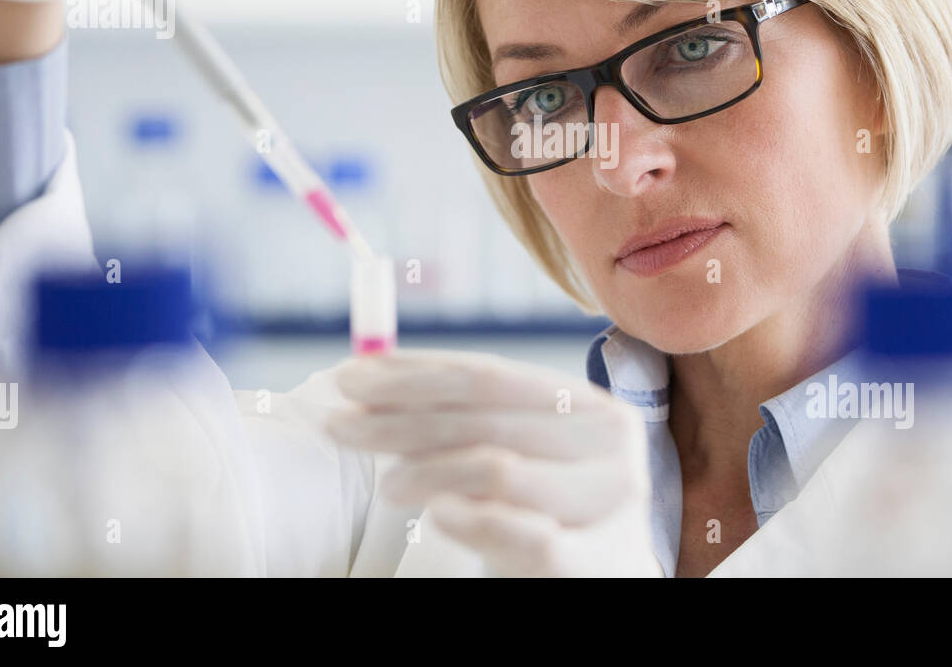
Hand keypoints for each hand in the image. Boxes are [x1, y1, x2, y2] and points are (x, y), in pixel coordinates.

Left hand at [330, 349, 663, 577]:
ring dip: (429, 471)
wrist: (611, 578)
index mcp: (590, 405)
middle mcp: (609, 445)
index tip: (352, 377)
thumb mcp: (525, 450)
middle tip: (340, 426)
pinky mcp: (593, 560)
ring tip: (389, 485)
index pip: (490, 376)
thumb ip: (472, 414)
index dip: (415, 373)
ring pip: (499, 470)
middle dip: (402, 419)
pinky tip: (437, 514)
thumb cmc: (553, 507)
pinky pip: (523, 535)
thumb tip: (372, 373)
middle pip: (486, 419)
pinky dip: (474, 520)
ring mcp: (606, 502)